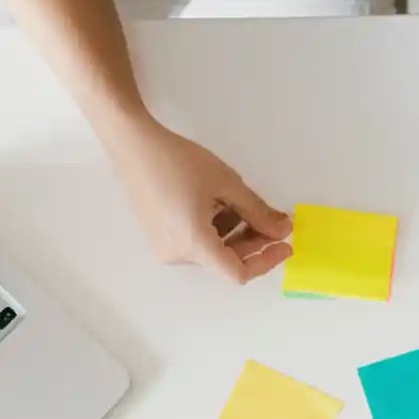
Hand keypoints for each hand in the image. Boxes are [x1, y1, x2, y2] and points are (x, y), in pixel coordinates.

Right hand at [113, 120, 291, 283]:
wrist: (134, 145)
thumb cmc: (178, 161)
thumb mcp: (226, 184)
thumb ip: (258, 212)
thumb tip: (282, 229)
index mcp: (194, 243)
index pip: (238, 273)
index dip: (266, 262)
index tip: (283, 244)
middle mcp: (177, 254)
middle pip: (226, 261)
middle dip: (253, 242)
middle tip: (272, 219)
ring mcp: (165, 248)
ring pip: (212, 252)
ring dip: (234, 234)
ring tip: (240, 203)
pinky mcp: (159, 238)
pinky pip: (195, 243)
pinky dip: (214, 230)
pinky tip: (216, 204)